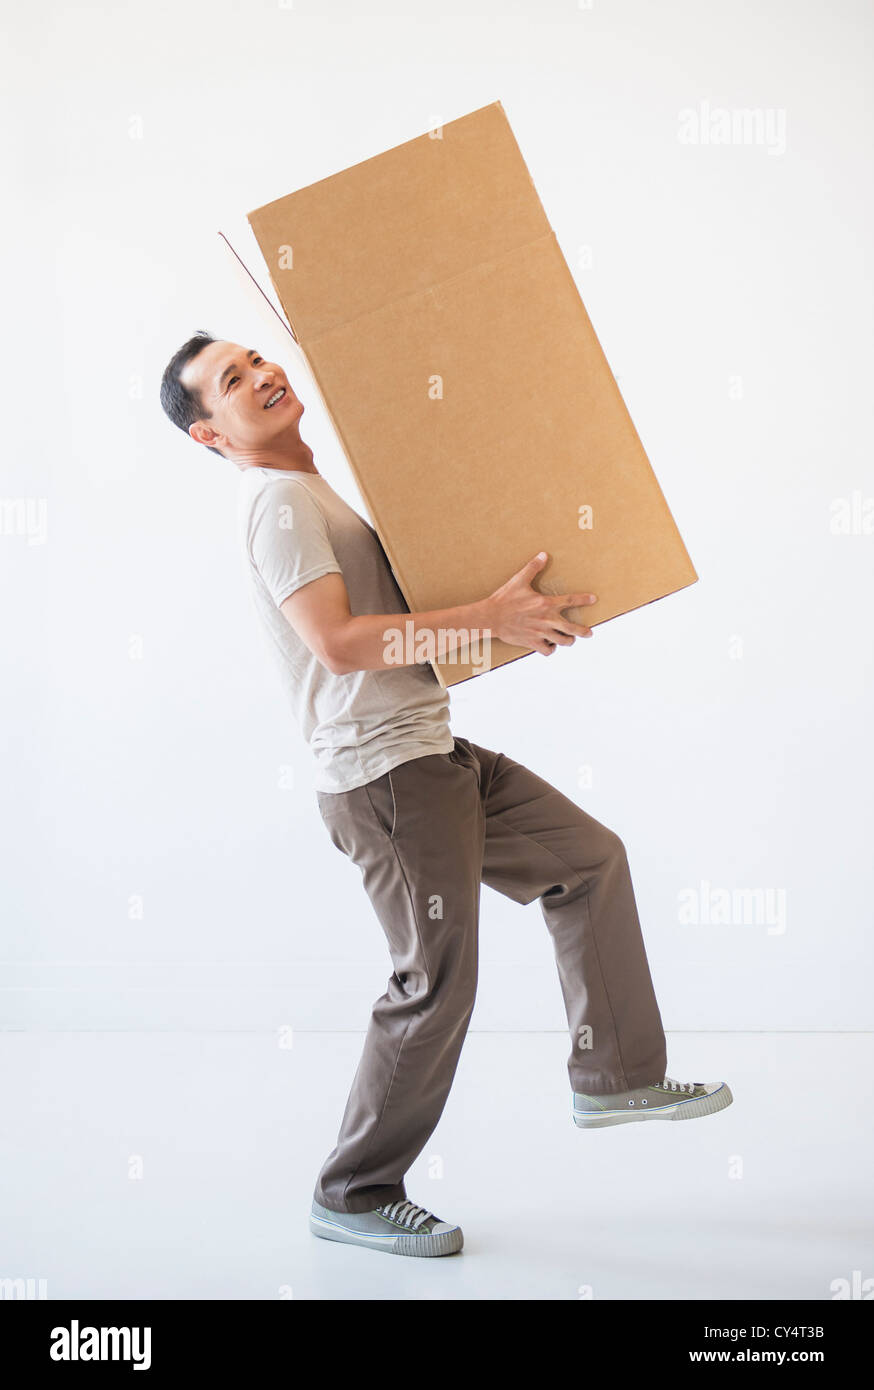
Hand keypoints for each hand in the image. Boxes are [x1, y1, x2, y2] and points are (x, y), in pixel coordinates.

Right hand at [481, 552, 596, 655]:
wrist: (491, 617)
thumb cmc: (504, 598)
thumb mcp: (519, 581)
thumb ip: (533, 568)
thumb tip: (543, 554)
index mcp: (546, 603)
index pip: (570, 600)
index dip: (584, 599)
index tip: (593, 599)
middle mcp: (547, 619)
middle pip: (572, 629)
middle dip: (584, 632)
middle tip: (589, 633)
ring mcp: (540, 632)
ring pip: (563, 641)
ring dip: (568, 641)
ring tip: (570, 639)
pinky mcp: (532, 642)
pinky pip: (548, 650)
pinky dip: (551, 649)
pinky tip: (551, 645)